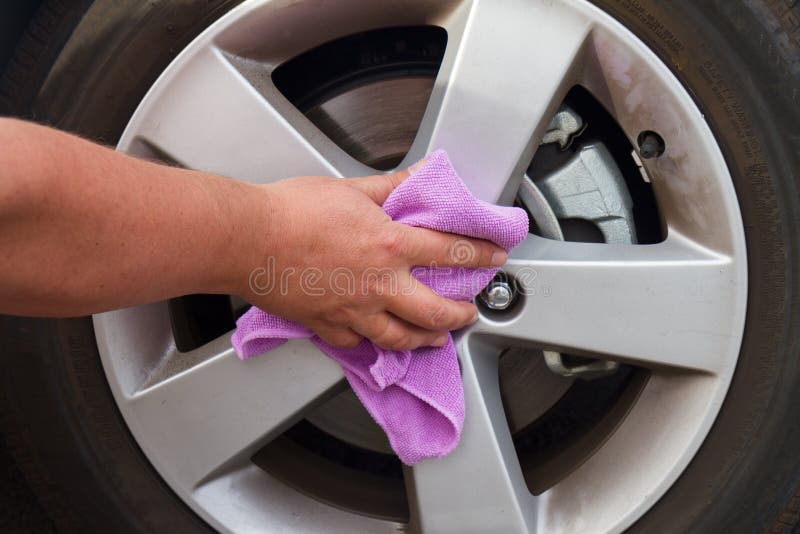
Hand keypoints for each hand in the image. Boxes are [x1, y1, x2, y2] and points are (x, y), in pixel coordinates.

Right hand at [238, 165, 505, 349]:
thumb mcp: (351, 188)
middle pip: (435, 310)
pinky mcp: (326, 325)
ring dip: (425, 338)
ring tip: (436, 337)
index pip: (450, 251)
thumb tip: (421, 176)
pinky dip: (371, 344)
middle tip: (470, 310)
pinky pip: (357, 344)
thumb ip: (392, 186)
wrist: (245, 239)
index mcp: (389, 245)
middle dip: (461, 313)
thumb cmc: (289, 212)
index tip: (494, 257)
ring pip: (400, 337)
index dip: (480, 254)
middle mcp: (377, 284)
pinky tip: (377, 340)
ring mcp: (353, 310)